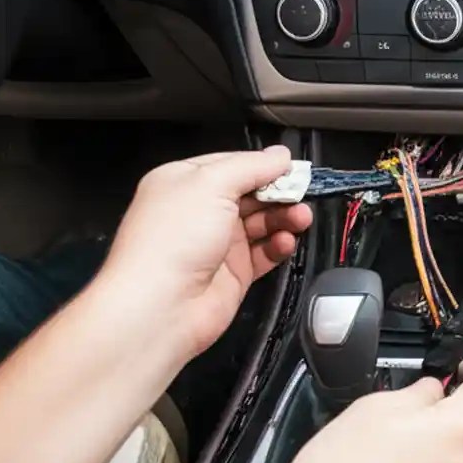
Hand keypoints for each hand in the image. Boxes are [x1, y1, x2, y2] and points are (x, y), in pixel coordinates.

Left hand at [99, 146, 311, 358]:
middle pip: (252, 193)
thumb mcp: (210, 185)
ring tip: (300, 218)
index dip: (263, 165)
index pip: (233, 164)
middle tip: (300, 193)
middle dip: (279, 192)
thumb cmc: (169, 243)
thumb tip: (279, 155)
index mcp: (184, 182)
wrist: (162, 307)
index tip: (291, 167)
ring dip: (285, 218)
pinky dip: (279, 247)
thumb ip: (250, 166)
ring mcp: (217, 243)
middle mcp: (199, 212)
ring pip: (262, 223)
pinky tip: (285, 242)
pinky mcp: (234, 273)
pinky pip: (265, 253)